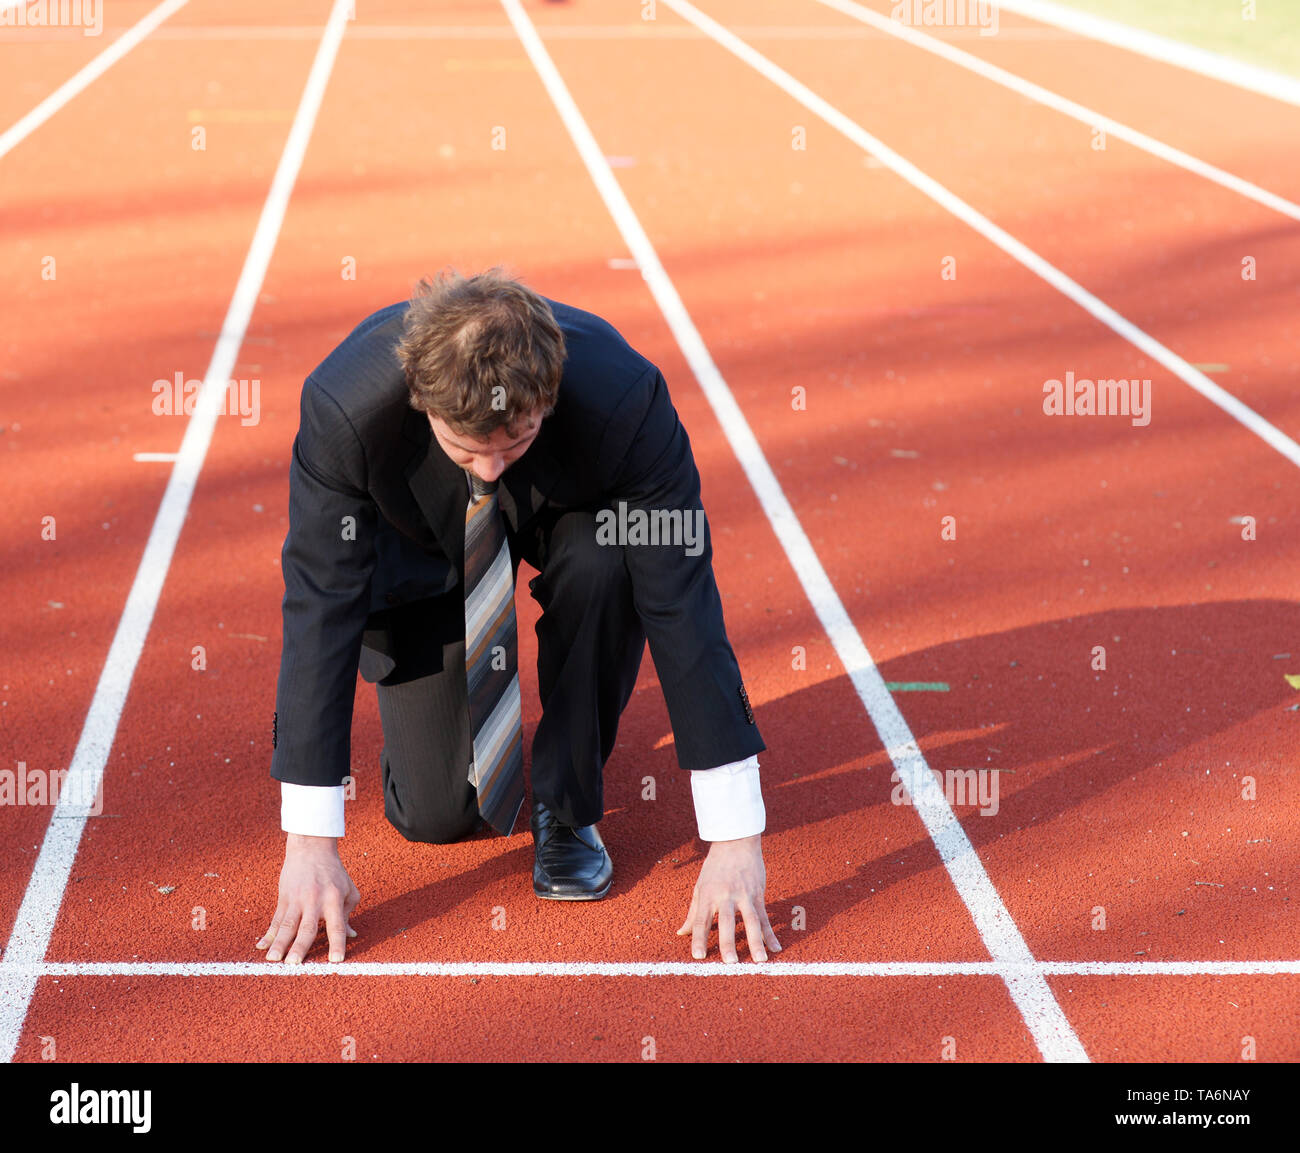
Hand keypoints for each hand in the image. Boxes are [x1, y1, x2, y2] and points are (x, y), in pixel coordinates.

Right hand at [256, 834, 359, 963]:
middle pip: (307, 927)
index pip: (337, 925)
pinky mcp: (284, 898)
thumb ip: (348, 914)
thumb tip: (351, 935)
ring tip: (273, 960)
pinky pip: (275, 920)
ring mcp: (297, 900)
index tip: (336, 961)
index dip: (337, 943)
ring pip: (287, 925)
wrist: (311, 849)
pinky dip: (268, 934)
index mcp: (334, 900)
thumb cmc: (334, 872)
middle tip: (294, 964)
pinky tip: (261, 947)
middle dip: (300, 946)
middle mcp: (314, 901)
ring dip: (279, 943)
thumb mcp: (347, 890)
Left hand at [676, 833, 781, 962]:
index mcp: (707, 895)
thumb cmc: (714, 866)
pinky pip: (765, 917)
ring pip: (751, 921)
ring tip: (759, 961)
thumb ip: (693, 912)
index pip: (701, 920)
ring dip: (755, 941)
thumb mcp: (700, 886)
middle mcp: (725, 896)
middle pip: (726, 922)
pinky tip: (775, 948)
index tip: (698, 956)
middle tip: (730, 963)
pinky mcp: (758, 894)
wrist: (735, 842)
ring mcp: (744, 895)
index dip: (699, 938)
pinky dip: (770, 933)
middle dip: (728, 942)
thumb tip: (681, 933)